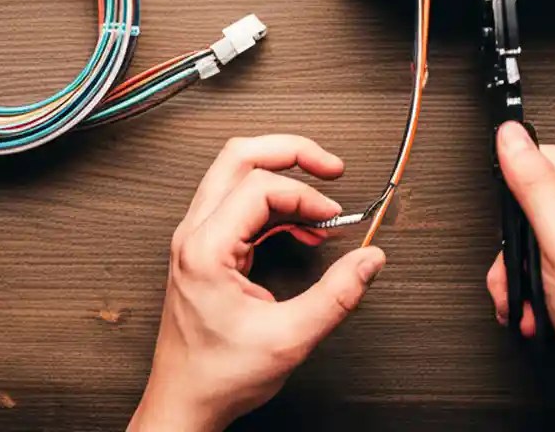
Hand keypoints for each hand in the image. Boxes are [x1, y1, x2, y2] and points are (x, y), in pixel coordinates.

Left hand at [130, 135, 385, 431]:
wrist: (185, 402)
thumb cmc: (218, 375)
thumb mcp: (289, 338)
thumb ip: (337, 296)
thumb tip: (369, 260)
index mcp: (205, 248)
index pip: (259, 187)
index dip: (305, 195)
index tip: (335, 216)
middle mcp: (194, 235)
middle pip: (239, 157)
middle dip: (290, 153)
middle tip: (330, 165)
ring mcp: (196, 240)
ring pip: (236, 176)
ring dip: (283, 178)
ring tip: (323, 201)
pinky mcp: (205, 250)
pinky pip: (240, 206)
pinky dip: (275, 207)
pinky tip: (305, 227)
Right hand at [486, 122, 554, 431]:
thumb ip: (534, 185)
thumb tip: (510, 134)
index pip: (541, 157)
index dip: (514, 193)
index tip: (515, 231)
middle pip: (534, 198)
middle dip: (516, 246)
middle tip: (518, 277)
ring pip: (537, 231)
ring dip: (523, 270)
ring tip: (528, 300)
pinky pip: (551, 252)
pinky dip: (537, 280)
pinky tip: (539, 304)